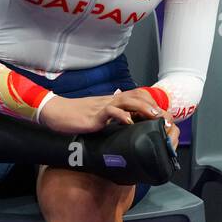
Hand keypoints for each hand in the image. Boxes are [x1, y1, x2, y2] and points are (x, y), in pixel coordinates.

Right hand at [39, 87, 167, 134]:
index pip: (138, 97)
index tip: (164, 116)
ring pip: (127, 100)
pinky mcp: (94, 115)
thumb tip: (130, 125)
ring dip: (143, 107)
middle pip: (137, 96)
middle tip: (165, 118)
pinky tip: (128, 122)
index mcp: (114, 102)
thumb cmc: (78, 117)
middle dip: (153, 105)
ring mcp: (103, 106)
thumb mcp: (101, 118)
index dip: (152, 104)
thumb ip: (115, 118)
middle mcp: (111, 101)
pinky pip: (109, 111)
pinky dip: (120, 116)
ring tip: (154, 116)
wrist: (56, 112)